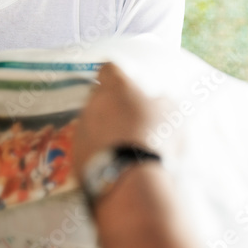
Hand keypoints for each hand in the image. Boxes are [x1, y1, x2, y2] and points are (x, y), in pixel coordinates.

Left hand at [73, 63, 159, 179]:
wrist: (129, 179)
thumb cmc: (154, 138)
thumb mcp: (172, 115)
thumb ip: (164, 104)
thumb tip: (160, 101)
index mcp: (116, 87)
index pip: (109, 68)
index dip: (117, 75)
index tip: (127, 84)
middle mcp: (93, 103)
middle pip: (98, 96)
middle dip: (112, 105)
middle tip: (130, 118)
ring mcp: (81, 129)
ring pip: (91, 123)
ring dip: (104, 129)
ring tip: (124, 146)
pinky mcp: (76, 155)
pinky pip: (88, 147)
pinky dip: (98, 152)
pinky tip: (114, 163)